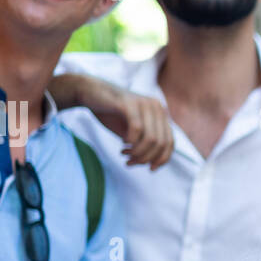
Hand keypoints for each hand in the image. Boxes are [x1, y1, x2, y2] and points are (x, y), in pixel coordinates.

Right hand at [51, 73, 173, 168]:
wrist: (89, 92)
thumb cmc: (111, 113)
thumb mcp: (132, 131)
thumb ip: (146, 144)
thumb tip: (154, 164)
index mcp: (161, 113)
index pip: (170, 143)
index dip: (162, 159)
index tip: (150, 169)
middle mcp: (157, 106)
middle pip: (161, 144)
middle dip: (146, 158)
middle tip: (130, 163)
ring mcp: (144, 103)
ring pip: (151, 139)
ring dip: (138, 153)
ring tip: (124, 155)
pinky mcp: (130, 103)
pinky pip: (137, 130)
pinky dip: (130, 142)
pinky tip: (122, 144)